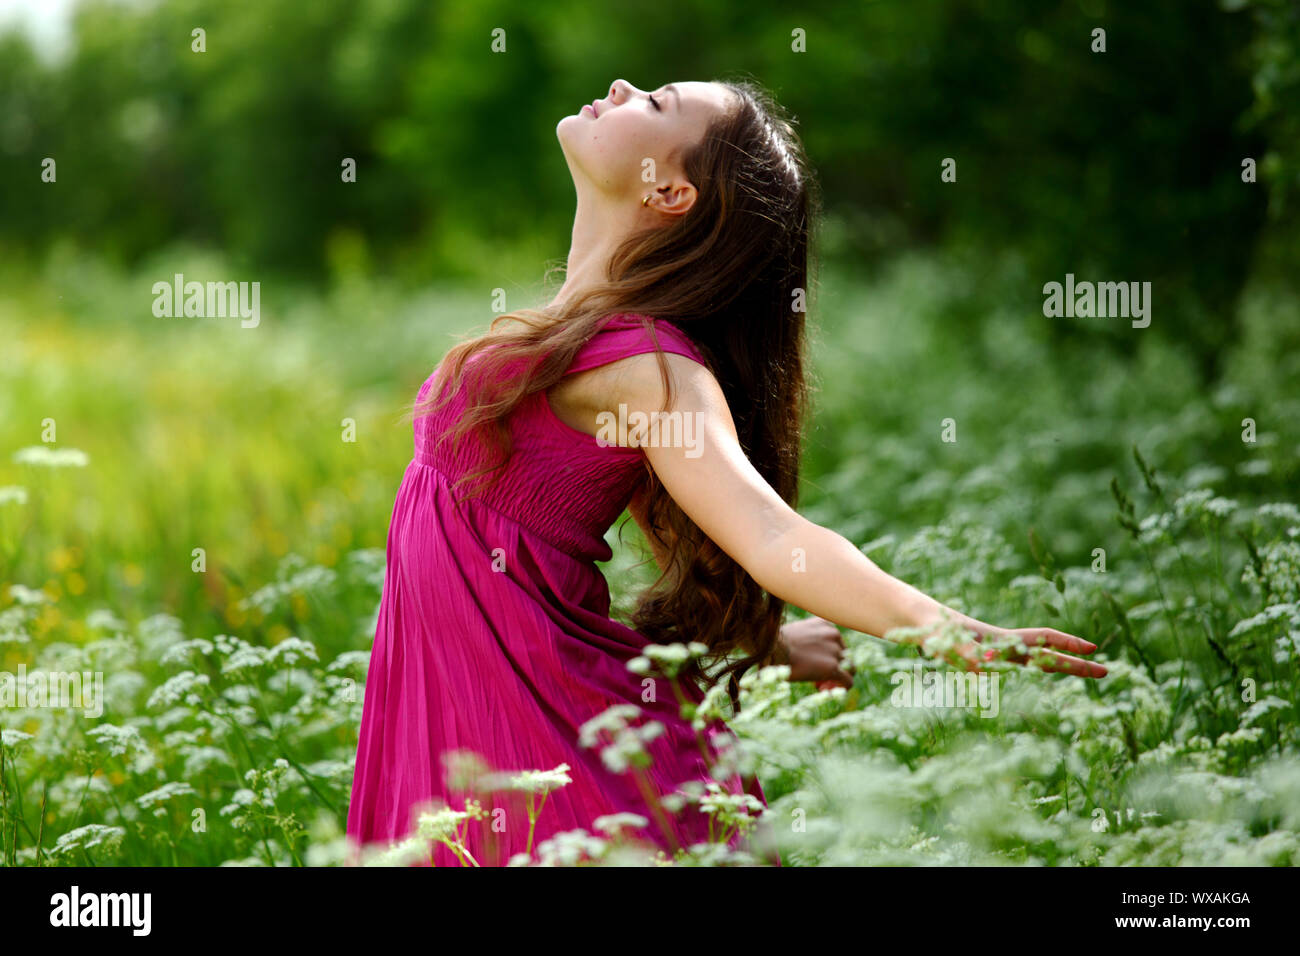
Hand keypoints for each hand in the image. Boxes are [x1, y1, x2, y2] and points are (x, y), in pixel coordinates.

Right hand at [778, 616, 853, 689]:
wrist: (770, 648)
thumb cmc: (773, 643)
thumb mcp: (794, 634)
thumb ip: (806, 641)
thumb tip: (803, 655)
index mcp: (824, 624)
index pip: (836, 641)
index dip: (828, 655)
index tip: (814, 664)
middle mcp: (833, 635)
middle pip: (844, 655)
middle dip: (835, 666)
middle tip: (818, 677)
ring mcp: (835, 651)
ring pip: (849, 668)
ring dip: (838, 678)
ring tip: (822, 686)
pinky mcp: (833, 667)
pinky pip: (848, 681)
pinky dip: (842, 688)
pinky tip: (826, 691)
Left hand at [931, 625, 1107, 678]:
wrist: (907, 619)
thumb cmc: (924, 626)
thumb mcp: (943, 639)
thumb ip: (963, 651)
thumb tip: (990, 666)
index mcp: (996, 639)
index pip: (1040, 640)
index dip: (1067, 646)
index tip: (1093, 650)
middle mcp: (998, 646)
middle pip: (1045, 654)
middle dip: (1075, 664)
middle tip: (1106, 672)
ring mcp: (989, 654)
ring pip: (1030, 663)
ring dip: (1056, 668)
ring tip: (1082, 670)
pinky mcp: (976, 662)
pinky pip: (1009, 671)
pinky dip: (1028, 674)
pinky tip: (1040, 674)